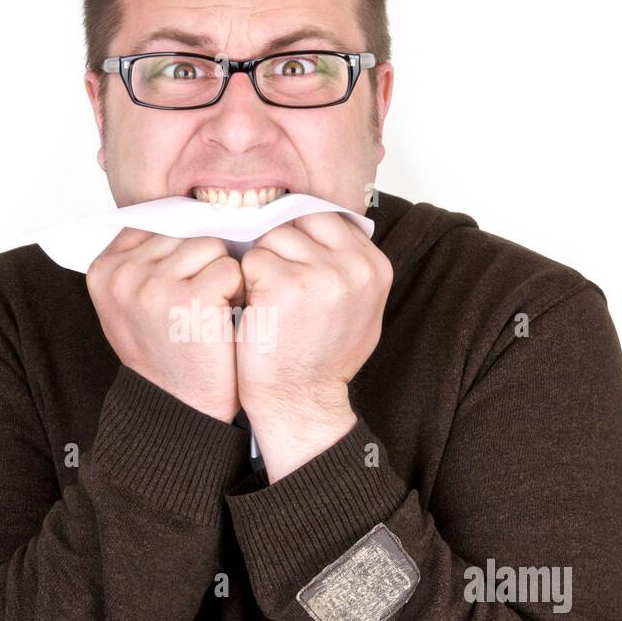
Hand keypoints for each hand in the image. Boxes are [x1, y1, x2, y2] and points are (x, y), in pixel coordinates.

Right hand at [86, 228, 244, 423]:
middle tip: (196, 306)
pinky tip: (221, 321)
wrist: (180, 409)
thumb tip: (185, 210)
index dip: (181, 248)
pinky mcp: (190, 299)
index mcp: (103, 270)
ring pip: (211, 244)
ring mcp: (153, 285)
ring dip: (222, 276)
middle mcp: (122, 274)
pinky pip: (230, 268)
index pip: (157, 222)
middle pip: (186, 230)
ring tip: (209, 311)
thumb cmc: (167, 354)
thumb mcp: (135, 302)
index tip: (180, 286)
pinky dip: (236, 293)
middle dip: (202, 262)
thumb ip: (145, 257)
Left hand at [236, 213, 392, 477]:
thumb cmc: (321, 358)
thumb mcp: (357, 308)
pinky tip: (256, 310)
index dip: (302, 237)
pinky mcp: (286, 285)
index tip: (291, 263)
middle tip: (275, 283)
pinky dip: (245, 282)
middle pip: (300, 220)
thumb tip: (322, 224)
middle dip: (281, 245)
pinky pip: (252, 260)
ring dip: (261, 264)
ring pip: (273, 236)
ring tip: (268, 301)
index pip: (328, 218)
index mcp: (375, 266)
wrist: (301, 402)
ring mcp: (322, 274)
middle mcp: (355, 266)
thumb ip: (348, 266)